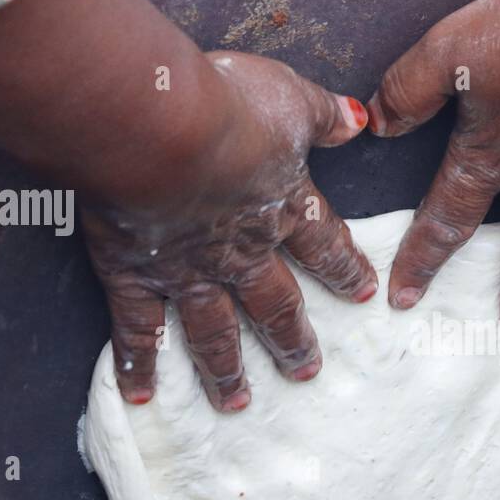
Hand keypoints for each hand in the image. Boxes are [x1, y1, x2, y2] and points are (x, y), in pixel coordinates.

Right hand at [83, 51, 375, 411]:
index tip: (364, 295)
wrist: (160, 130)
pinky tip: (142, 397)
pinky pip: (139, 330)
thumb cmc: (227, 104)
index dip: (344, 268)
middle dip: (293, 339)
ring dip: (227, 370)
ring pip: (215, 331)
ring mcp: (188, 270)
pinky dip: (138, 365)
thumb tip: (361, 122)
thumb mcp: (290, 96)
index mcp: (282, 205)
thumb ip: (326, 114)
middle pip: (275, 303)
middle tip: (308, 373)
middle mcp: (242, 250)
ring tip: (237, 403)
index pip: (324, 244)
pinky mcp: (135, 276)